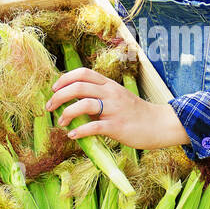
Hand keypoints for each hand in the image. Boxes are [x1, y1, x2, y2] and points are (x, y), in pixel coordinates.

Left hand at [44, 67, 190, 150]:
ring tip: (61, 123)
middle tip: (50, 107)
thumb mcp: (117, 99)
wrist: (159, 124)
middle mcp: (111, 93)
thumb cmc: (135, 113)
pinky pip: (94, 127)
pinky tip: (73, 135)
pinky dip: (80, 131)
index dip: (65, 79)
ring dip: (67, 113)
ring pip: (84, 104)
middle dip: (59, 96)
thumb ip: (98, 98)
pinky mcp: (117, 126)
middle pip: (78, 87)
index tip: (54, 89)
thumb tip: (73, 105)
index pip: (83, 73)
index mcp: (109, 85)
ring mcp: (114, 109)